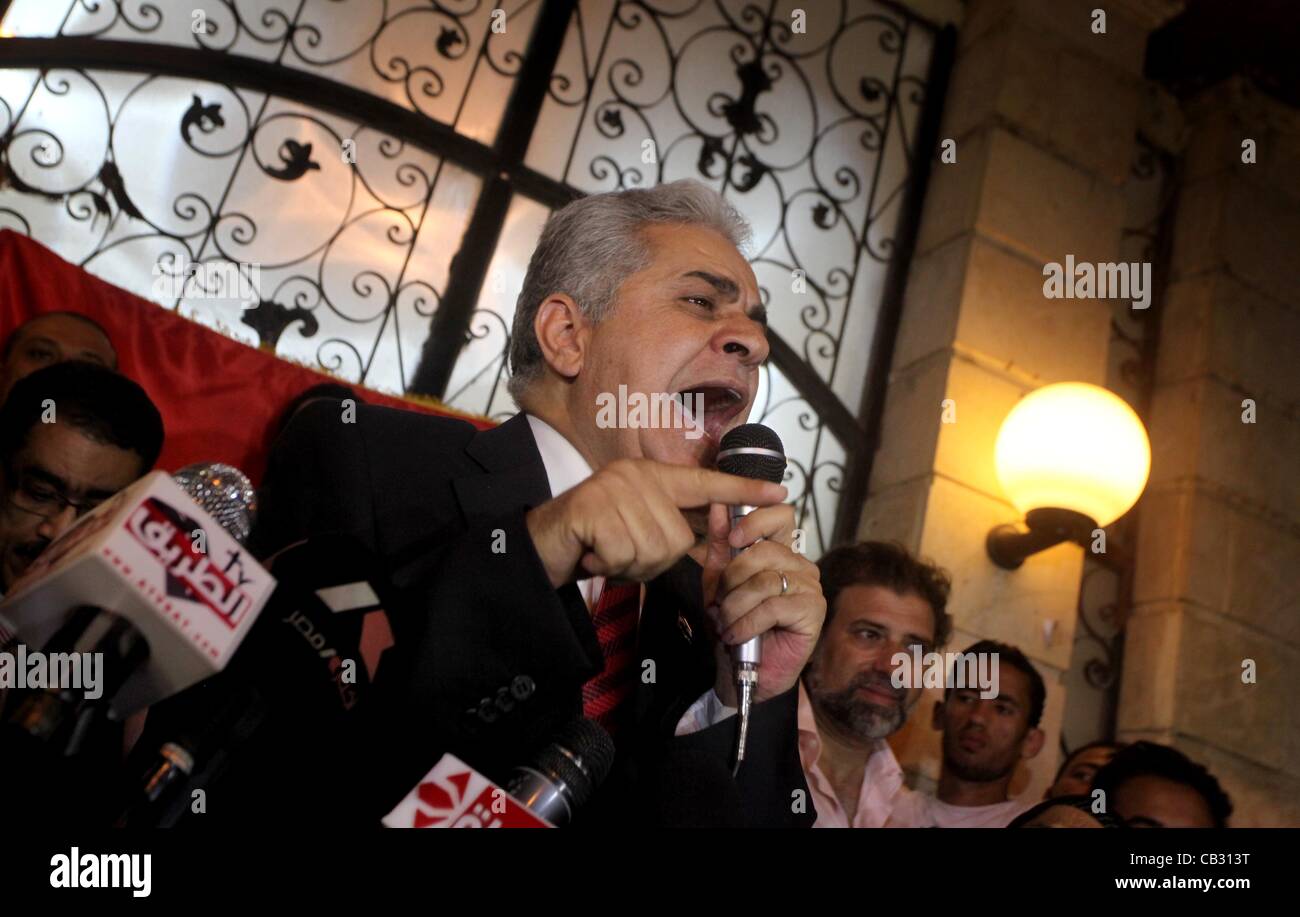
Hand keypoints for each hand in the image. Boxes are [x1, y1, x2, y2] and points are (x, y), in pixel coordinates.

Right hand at [525, 458, 787, 590]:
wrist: (541, 545)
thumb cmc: (595, 541)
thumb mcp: (639, 530)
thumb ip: (673, 529)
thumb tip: (718, 544)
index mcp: (651, 475)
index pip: (705, 482)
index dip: (743, 489)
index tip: (780, 492)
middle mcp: (635, 474)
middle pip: (675, 537)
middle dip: (650, 559)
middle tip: (620, 553)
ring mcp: (612, 487)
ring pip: (652, 548)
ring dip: (628, 564)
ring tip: (605, 552)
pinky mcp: (591, 507)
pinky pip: (625, 554)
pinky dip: (608, 564)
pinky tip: (592, 553)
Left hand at [697, 502, 824, 705]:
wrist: (743, 672)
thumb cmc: (733, 625)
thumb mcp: (718, 582)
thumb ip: (720, 545)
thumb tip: (716, 506)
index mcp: (780, 551)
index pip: (779, 514)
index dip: (756, 519)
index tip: (735, 537)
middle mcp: (800, 565)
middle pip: (763, 550)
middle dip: (731, 579)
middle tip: (718, 604)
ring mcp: (810, 587)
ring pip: (764, 581)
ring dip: (734, 606)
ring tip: (725, 624)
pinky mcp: (813, 612)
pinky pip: (772, 606)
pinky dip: (746, 623)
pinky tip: (737, 636)